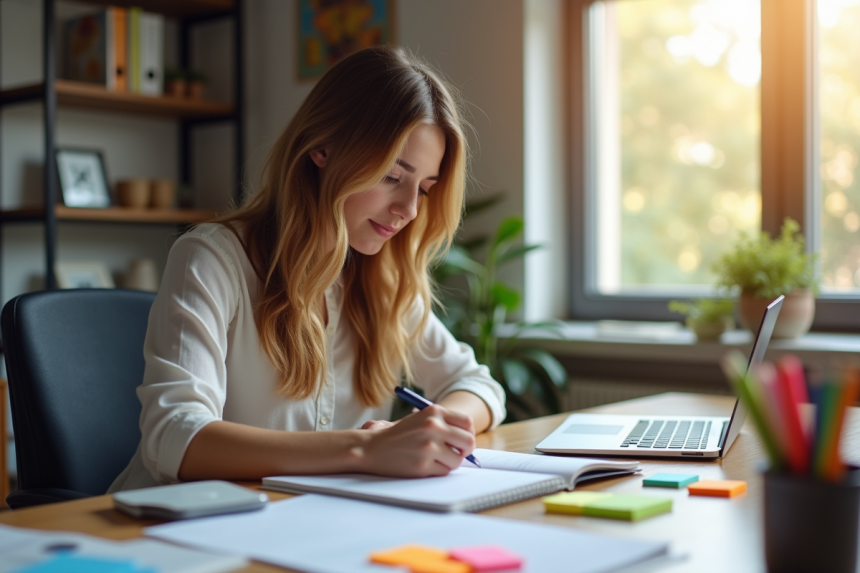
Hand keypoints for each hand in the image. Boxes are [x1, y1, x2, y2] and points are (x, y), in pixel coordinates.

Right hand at [354, 405, 475, 477]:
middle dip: (465, 451)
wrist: (372, 448)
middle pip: (469, 442)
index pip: (467, 423)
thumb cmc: (399, 435)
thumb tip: (469, 439)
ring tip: (434, 459)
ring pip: (458, 460)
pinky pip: (444, 471)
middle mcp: (433, 426)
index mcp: (434, 412)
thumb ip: (445, 424)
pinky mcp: (422, 465)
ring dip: (450, 463)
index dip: (467, 434)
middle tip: (455, 454)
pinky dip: (438, 470)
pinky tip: (424, 465)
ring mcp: (428, 446)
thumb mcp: (421, 419)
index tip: (461, 441)